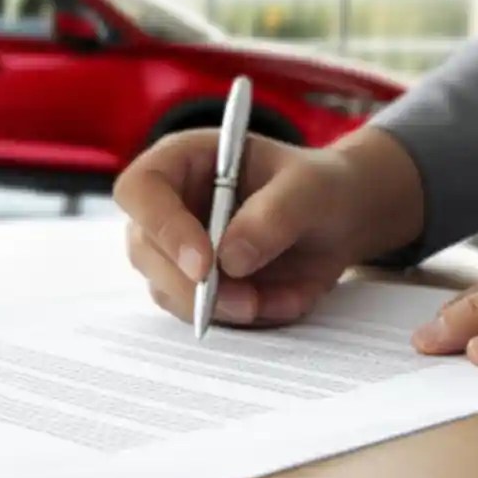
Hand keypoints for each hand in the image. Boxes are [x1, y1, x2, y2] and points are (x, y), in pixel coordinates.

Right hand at [114, 127, 422, 326]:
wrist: (336, 219)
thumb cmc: (317, 187)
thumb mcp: (309, 189)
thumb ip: (274, 215)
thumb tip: (231, 260)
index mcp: (183, 160)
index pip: (141, 189)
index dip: (162, 226)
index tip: (205, 264)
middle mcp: (168, 205)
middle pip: (144, 250)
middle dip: (192, 285)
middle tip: (247, 302)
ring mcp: (175, 250)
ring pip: (167, 290)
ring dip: (219, 308)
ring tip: (273, 300)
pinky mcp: (194, 287)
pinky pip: (201, 314)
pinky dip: (240, 318)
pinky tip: (278, 300)